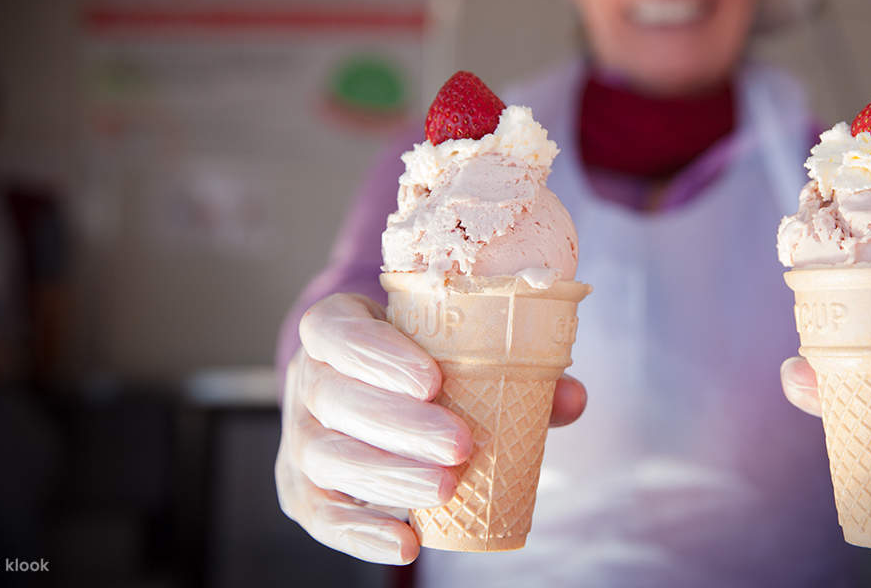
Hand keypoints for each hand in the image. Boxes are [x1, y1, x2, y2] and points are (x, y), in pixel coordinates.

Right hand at [275, 293, 586, 563]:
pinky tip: (406, 542)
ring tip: (446, 489)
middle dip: (399, 425)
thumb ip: (514, 371)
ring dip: (389, 477)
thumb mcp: (456, 349)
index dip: (377, 353)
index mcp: (335, 329)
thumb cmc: (424, 364)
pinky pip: (324, 516)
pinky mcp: (302, 490)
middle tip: (459, 444)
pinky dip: (362, 534)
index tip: (432, 379)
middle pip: (337, 399)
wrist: (373, 392)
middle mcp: (307, 379)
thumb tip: (572, 398)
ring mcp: (298, 437)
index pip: (335, 331)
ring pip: (328, 457)